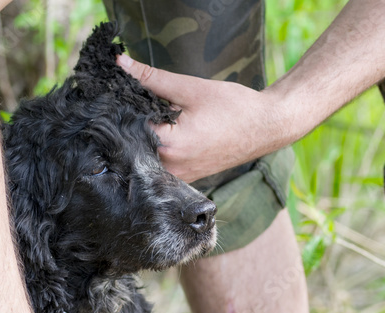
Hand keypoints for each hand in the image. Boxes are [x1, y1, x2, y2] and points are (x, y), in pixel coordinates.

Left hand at [118, 54, 288, 182]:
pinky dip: (158, 148)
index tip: (118, 95)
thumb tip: (122, 63)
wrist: (266, 127)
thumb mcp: (190, 88)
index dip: (122, 109)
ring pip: (147, 157)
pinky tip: (164, 132)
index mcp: (170, 146)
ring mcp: (180, 176)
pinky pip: (162, 164)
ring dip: (144, 138)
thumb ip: (152, 78)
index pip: (129, 128)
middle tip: (134, 104)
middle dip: (130, 124)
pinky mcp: (187, 177)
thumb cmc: (234, 108)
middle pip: (135, 146)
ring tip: (152, 116)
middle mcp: (171, 167)